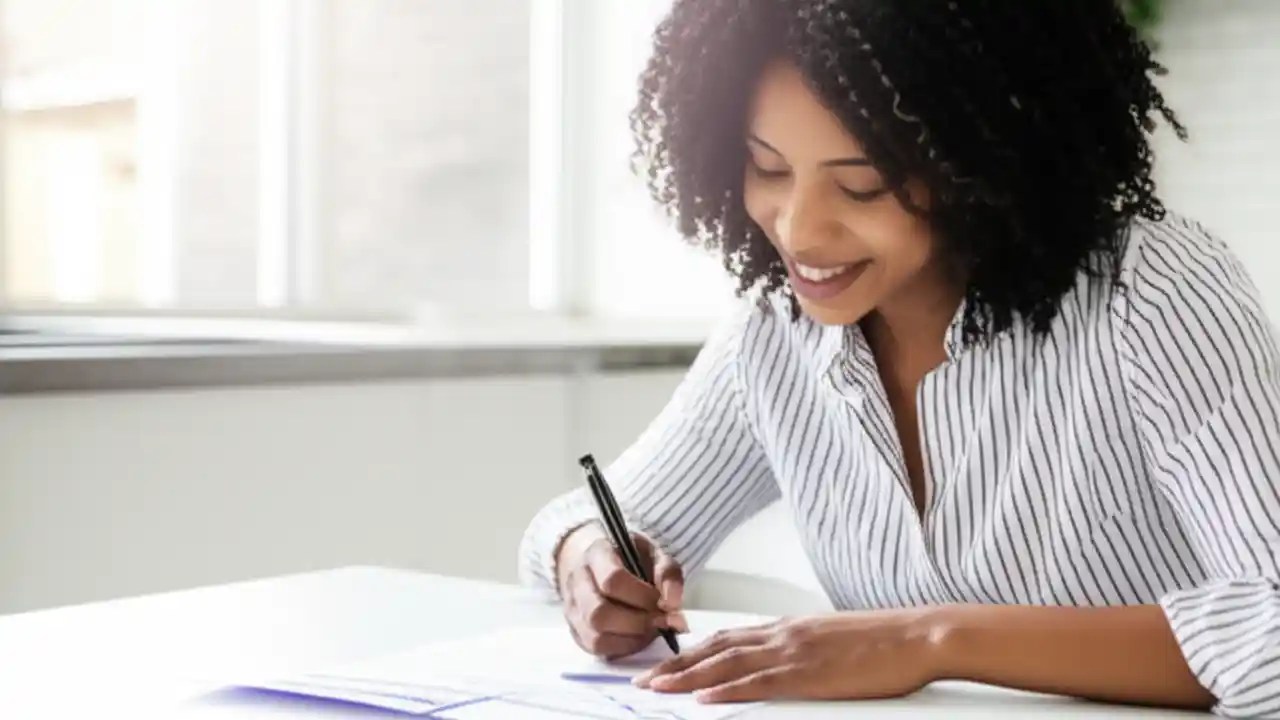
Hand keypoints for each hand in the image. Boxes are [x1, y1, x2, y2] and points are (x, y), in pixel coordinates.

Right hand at [556, 524, 687, 658]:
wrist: (597, 561)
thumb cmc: (629, 557)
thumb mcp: (652, 552)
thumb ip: (667, 572)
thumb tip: (673, 604)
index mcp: (596, 554)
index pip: (612, 580)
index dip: (643, 596)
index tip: (665, 602)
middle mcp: (576, 581)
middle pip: (600, 613)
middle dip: (637, 622)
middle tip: (661, 621)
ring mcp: (572, 608)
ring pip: (596, 636)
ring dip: (631, 638)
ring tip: (650, 629)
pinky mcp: (576, 630)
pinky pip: (596, 649)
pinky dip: (623, 647)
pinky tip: (638, 636)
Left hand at [634, 610, 945, 702]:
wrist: (918, 635)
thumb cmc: (884, 642)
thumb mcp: (835, 639)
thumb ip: (804, 648)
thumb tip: (785, 661)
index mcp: (789, 627)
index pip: (728, 637)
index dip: (693, 650)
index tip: (666, 662)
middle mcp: (783, 635)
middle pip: (717, 649)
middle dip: (676, 665)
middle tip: (644, 679)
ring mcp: (794, 653)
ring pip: (727, 664)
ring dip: (687, 677)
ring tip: (657, 688)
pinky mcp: (809, 675)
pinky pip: (759, 684)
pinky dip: (728, 691)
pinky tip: (704, 699)